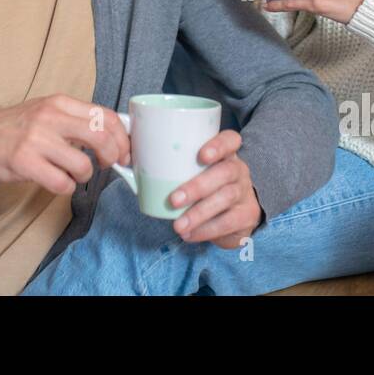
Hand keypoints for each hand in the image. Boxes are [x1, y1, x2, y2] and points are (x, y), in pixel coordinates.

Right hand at [0, 94, 131, 195]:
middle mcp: (50, 116)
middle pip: (101, 137)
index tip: (124, 152)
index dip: (122, 137)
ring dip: (84, 176)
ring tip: (72, 173)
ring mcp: (37, 139)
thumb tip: (115, 137)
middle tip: (107, 164)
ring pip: (83, 165)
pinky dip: (66, 187)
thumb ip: (78, 120)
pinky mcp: (25, 162)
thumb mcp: (49, 111)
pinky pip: (62, 183)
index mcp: (60, 102)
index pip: (105, 116)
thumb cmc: (19, 127)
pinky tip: (56, 180)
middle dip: (112, 156)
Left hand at [167, 129, 260, 248]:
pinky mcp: (247, 215)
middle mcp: (238, 169)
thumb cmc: (202, 185)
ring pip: (225, 198)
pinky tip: (189, 234)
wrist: (234, 214)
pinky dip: (206, 230)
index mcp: (224, 153)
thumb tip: (126, 160)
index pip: (230, 140)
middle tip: (173, 200)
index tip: (201, 155)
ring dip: (199, 213)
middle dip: (197, 187)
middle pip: (224, 172)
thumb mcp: (190, 171)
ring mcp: (244, 192)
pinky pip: (228, 222)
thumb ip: (166, 162)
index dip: (218, 145)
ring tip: (178, 225)